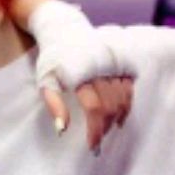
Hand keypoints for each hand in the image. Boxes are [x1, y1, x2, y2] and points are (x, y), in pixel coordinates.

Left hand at [25, 0, 136, 152]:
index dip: (95, 130)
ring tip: (108, 129)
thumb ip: (54, 106)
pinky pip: (129, 88)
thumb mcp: (45, 82)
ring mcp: (113, 65)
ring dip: (116, 118)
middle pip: (110, 106)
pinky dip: (127, 103)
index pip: (95, 109)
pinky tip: (119, 115)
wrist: (64, 29)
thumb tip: (62, 130)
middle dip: (105, 127)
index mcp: (81, 75)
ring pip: (123, 98)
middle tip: (98, 140)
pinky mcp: (121, 62)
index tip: (92, 145)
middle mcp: (100, 70)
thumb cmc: (52, 60)